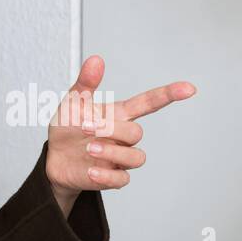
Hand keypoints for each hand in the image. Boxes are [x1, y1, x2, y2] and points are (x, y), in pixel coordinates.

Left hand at [45, 55, 194, 198]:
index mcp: (119, 115)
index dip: (169, 95)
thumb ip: (86, 83)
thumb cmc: (68, 128)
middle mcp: (122, 137)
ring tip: (89, 148)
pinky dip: (106, 176)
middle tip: (85, 127)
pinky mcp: (111, 177)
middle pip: (137, 133)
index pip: (149, 103)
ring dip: (113, 153)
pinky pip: (122, 180)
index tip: (188, 88)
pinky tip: (90, 170)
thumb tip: (96, 60)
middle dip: (112, 129)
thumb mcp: (73, 102)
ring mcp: (119, 158)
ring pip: (136, 158)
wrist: (53, 158)